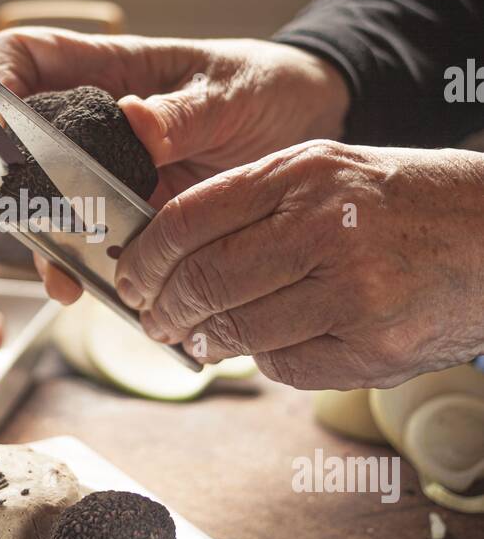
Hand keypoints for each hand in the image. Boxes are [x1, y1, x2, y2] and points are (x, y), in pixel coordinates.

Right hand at [0, 27, 350, 301]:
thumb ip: (180, 112)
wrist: (311, 124)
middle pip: (25, 145)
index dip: (0, 80)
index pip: (26, 57)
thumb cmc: (263, 86)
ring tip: (66, 278)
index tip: (2, 119)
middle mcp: (98, 120)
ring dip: (51, 241)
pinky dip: (94, 266)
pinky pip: (99, 238)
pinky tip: (102, 289)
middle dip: (15, 187)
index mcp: (110, 70)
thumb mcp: (228, 92)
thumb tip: (136, 122)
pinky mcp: (136, 210)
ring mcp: (113, 168)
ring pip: (54, 203)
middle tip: (30, 222)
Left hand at [115, 141, 483, 389]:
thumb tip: (170, 254)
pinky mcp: (373, 350)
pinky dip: (268, 358)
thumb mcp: (329, 172)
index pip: (190, 220)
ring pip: (238, 331)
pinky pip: (286, 366)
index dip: (147, 258)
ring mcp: (352, 295)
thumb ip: (253, 204)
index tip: (133, 277)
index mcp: (304, 176)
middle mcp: (326, 231)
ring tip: (201, 337)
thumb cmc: (406, 203)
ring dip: (207, 341)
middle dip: (165, 309)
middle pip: (205, 282)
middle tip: (155, 318)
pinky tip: (274, 341)